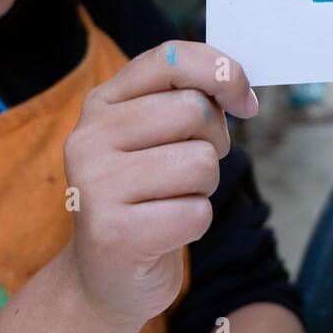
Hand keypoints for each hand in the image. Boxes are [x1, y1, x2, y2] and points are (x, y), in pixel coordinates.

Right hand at [63, 40, 258, 326]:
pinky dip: (195, 223)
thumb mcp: (156, 136)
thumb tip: (237, 86)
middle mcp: (89, 138)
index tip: (244, 100)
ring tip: (171, 199)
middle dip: (213, 142)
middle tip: (190, 168)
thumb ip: (188, 98)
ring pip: (200, 162)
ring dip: (204, 187)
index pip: (169, 58)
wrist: (106, 275)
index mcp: (102, 104)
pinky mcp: (114, 233)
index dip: (220, 70)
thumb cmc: (146, 195)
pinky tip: (165, 230)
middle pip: (194, 111)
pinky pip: (197, 212)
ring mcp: (96, 185)